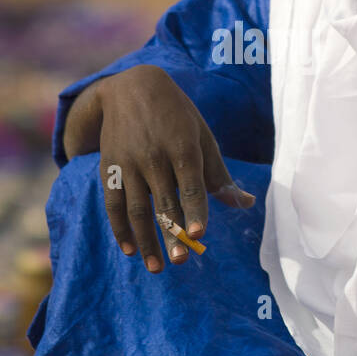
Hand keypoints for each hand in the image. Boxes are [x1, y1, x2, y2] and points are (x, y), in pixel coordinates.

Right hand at [66, 65, 255, 271]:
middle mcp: (154, 156)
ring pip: (137, 209)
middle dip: (172, 234)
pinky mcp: (110, 168)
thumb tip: (246, 204)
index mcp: (184, 147)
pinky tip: (130, 250)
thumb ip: (220, 176)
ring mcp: (129, 163)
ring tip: (157, 268)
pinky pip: (113, 203)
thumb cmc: (177, 117)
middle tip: (181, 261)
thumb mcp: (203, 137)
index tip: (198, 233)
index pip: (191, 185)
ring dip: (146, 240)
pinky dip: (120, 228)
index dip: (195, 209)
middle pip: (164, 202)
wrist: (131, 88)